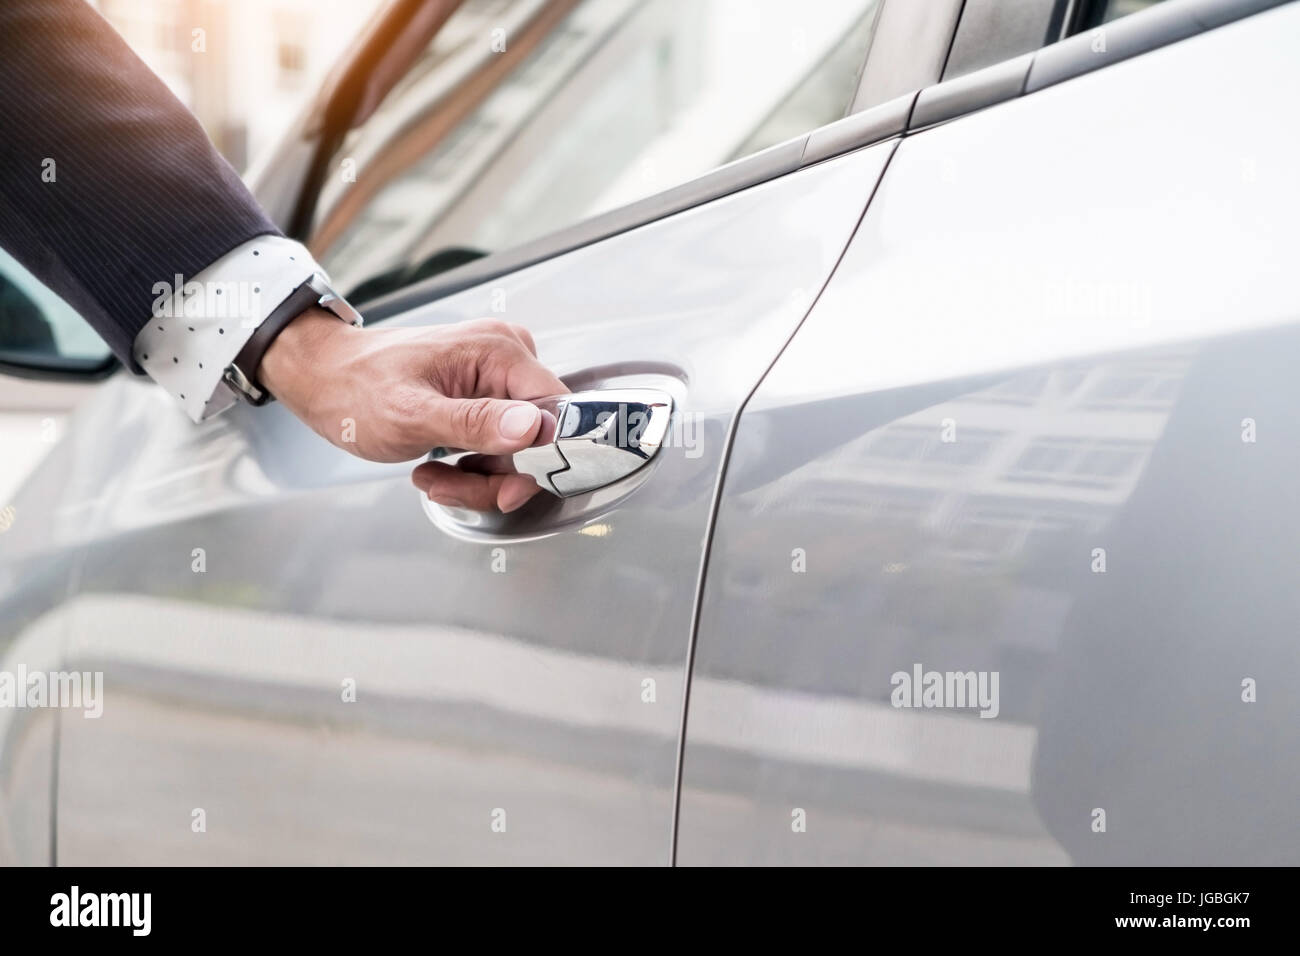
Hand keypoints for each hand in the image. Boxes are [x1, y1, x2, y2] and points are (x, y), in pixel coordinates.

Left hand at [260, 309, 567, 512]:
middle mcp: (507, 359)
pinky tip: (436, 467)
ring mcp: (497, 380)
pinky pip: (498, 447)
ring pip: (518, 452)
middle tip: (449, 486)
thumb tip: (534, 428)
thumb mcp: (413, 415)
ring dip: (478, 478)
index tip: (505, 489)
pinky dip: (470, 468)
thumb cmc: (355, 389)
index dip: (540, 459)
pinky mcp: (485, 398)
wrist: (323, 379)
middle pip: (538, 439)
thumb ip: (476, 423)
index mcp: (499, 351)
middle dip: (496, 476)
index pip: (558, 412)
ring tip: (433, 477)